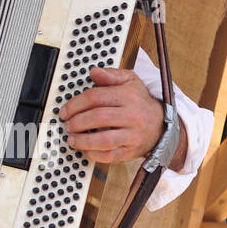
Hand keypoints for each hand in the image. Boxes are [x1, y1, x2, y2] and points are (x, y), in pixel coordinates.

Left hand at [60, 67, 186, 168]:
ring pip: (104, 140)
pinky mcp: (132, 151)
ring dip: (83, 141)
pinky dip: (94, 154)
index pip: (95, 97)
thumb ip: (111, 75)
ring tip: (71, 139)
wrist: (161, 124)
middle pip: (98, 118)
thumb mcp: (129, 81)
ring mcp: (133, 135)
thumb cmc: (139, 102)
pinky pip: (111, 156)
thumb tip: (94, 71)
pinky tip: (85, 149)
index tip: (64, 111)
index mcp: (128, 96)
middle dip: (77, 122)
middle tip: (67, 125)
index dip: (75, 104)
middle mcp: (132, 116)